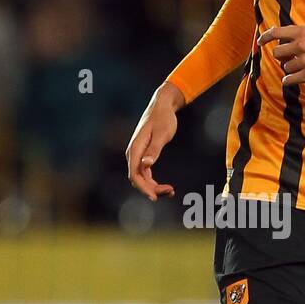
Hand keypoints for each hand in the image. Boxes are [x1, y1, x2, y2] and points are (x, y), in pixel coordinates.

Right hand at [125, 83, 182, 199]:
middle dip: (152, 189)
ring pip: (142, 179)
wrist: (162, 106)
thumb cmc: (163, 118)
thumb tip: (146, 165)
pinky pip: (146, 174)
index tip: (155, 197)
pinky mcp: (143, 156)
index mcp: (135, 149)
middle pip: (138, 179)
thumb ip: (154, 150)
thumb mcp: (161, 134)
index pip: (135, 174)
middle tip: (170, 191)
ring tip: (171, 191)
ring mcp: (137, 156)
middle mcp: (133, 154)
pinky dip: (155, 183)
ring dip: (154, 187)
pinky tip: (167, 187)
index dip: (143, 188)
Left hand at [259, 24, 304, 85]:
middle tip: (290, 59)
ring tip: (303, 68)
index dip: (265, 37)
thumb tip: (284, 43)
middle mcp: (301, 45)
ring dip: (291, 69)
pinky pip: (289, 80)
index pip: (276, 32)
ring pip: (286, 67)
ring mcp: (304, 60)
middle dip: (282, 57)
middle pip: (277, 53)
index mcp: (303, 32)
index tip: (260, 42)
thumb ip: (301, 36)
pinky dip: (288, 81)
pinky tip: (291, 80)